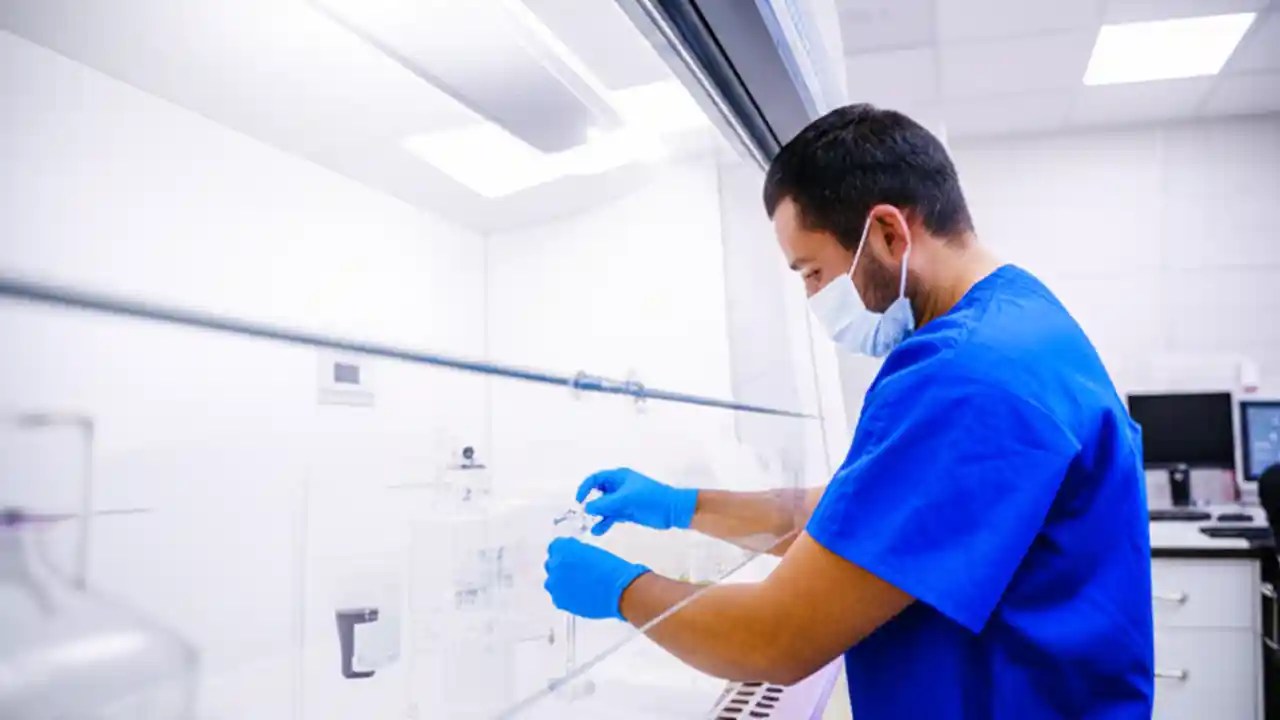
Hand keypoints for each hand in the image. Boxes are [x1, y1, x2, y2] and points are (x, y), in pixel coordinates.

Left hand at [543, 537, 649, 619]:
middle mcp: (555, 566)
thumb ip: (577, 554)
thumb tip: (575, 560)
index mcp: (563, 548)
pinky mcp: (560, 601)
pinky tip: (580, 594)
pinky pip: (558, 596)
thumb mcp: (593, 552)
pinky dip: (566, 596)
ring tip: (580, 584)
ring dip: (562, 582)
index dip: (565, 552)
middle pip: (552, 564)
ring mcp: (555, 585)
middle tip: (577, 572)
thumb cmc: (611, 570)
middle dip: (562, 568)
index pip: (555, 547)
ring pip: (553, 582)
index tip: (571, 556)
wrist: (617, 590)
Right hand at [576, 468, 697, 535]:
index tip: (579, 501)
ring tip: (591, 527)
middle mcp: (619, 487)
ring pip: (604, 507)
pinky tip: (598, 530)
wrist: (672, 510)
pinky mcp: (627, 512)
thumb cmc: (650, 498)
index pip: (596, 479)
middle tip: (582, 515)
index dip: (585, 488)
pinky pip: (611, 516)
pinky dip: (604, 522)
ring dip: (597, 515)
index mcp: (619, 477)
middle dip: (590, 503)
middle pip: (598, 493)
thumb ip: (605, 504)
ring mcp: (623, 500)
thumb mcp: (626, 499)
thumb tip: (587, 508)